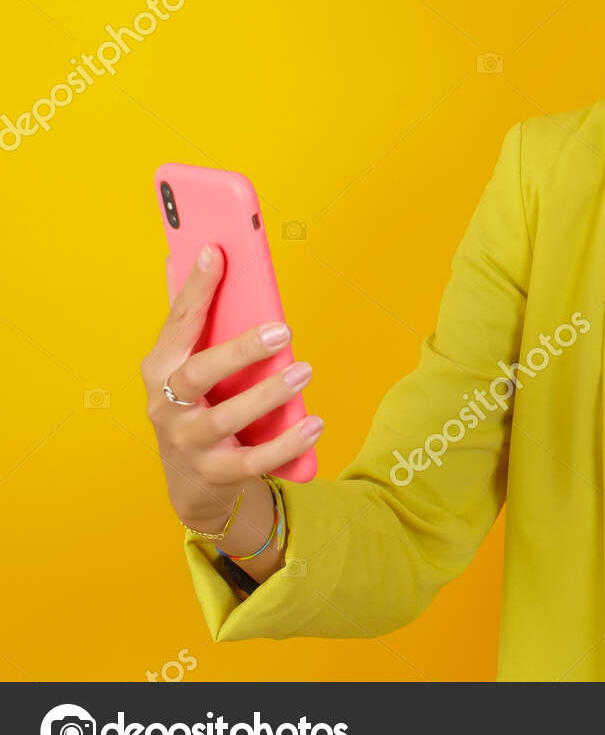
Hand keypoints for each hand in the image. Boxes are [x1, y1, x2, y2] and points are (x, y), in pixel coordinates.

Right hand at [140, 246, 321, 532]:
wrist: (194, 482)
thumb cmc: (198, 406)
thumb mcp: (190, 367)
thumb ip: (197, 324)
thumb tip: (194, 261)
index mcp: (160, 370)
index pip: (178, 323)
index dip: (196, 287)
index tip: (217, 252)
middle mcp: (165, 406)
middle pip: (198, 374)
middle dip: (240, 350)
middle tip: (283, 329)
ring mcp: (188, 442)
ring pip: (225, 418)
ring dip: (268, 394)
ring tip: (304, 370)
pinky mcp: (215, 473)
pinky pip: (253, 460)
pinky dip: (286, 443)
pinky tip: (314, 424)